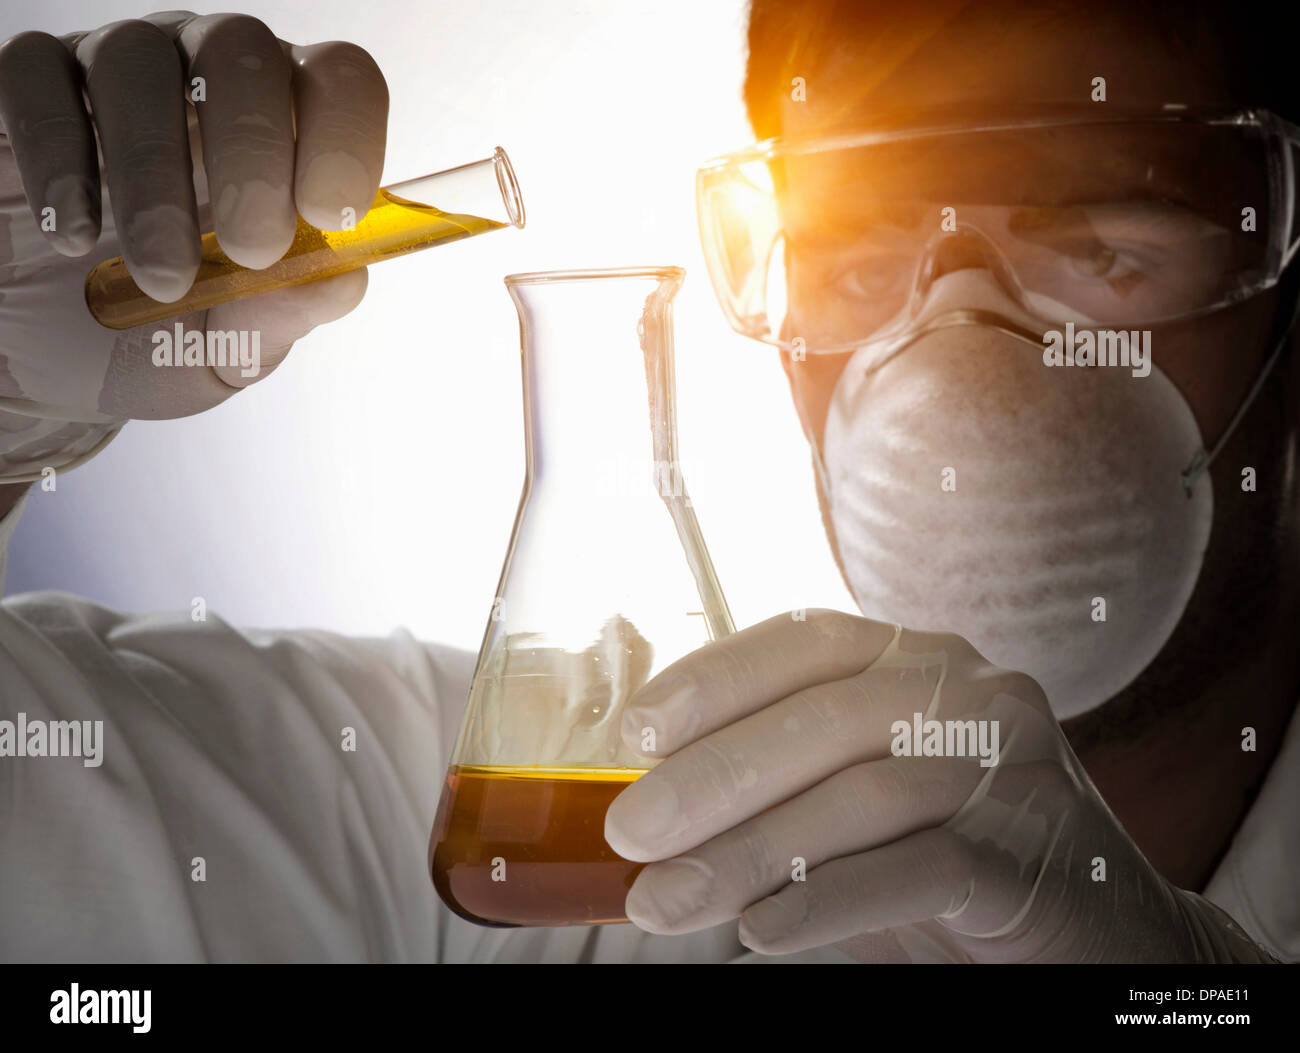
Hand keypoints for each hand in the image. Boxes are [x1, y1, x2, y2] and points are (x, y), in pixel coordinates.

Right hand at [0, 12, 386, 481]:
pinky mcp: (30, 85)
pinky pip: (39, 76)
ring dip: (154, 173)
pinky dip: (58, 156)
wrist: (46, 361)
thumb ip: (280, 317)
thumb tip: (341, 281)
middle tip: (250, 249)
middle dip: (253, 151)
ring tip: (161, 275)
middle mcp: (206, 81)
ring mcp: (116, 72)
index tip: (331, 215)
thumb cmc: (154, 340)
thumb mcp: (229, 351)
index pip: (338, 81)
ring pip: (139, 60)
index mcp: (285, 132)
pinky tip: (76, 236)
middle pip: (242, 52)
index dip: (346, 133)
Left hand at [606, 609, 1272, 961]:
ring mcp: (1013, 770)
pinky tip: (761, 934)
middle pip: (825, 719)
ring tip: (666, 902)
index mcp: (920, 659)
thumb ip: (780, 788)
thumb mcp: (859, 801)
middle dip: (712, 778)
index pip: (807, 642)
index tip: (635, 730)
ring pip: (862, 797)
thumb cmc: (952, 852)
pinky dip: (826, 901)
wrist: (1104, 923)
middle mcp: (973, 693)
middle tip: (629, 834)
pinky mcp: (1037, 855)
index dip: (715, 678)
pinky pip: (918, 871)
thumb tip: (649, 807)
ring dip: (747, 853)